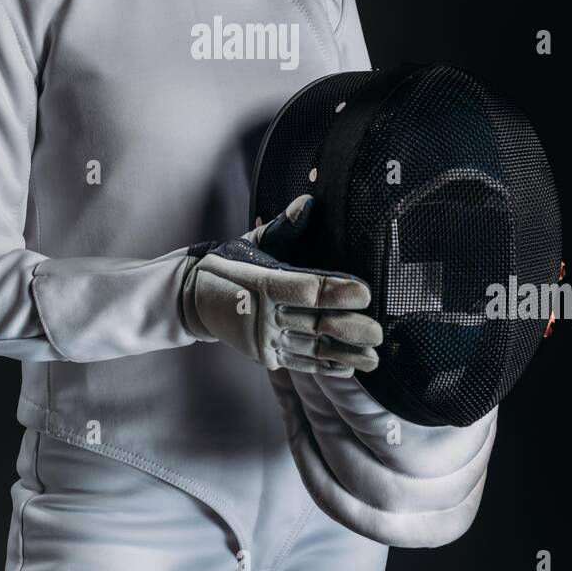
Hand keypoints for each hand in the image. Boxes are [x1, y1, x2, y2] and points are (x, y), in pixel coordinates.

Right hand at [179, 194, 381, 374]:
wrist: (193, 300)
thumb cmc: (227, 266)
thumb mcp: (250, 242)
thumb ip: (283, 227)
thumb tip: (309, 202)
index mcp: (261, 283)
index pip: (305, 289)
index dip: (336, 291)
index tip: (365, 293)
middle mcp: (262, 315)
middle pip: (313, 323)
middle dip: (349, 328)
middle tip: (378, 332)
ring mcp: (263, 339)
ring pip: (310, 348)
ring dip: (344, 354)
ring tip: (373, 359)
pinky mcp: (264, 356)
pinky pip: (298, 363)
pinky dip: (323, 367)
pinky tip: (347, 368)